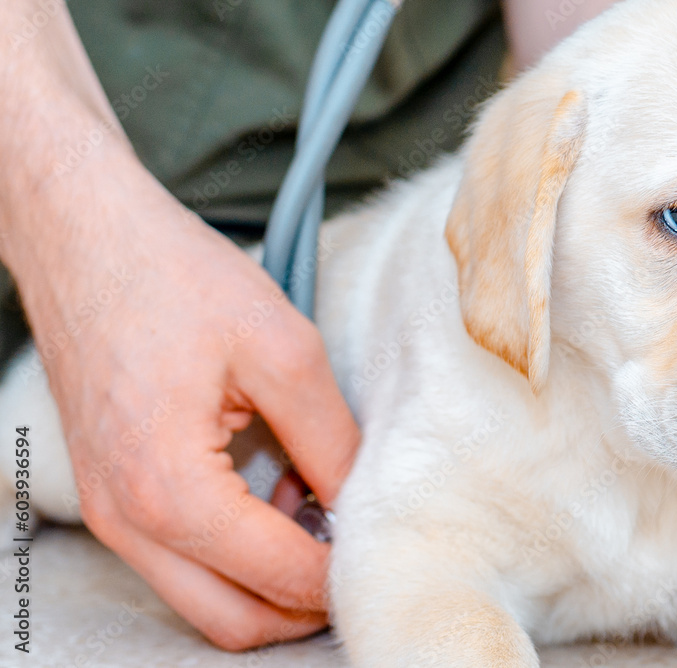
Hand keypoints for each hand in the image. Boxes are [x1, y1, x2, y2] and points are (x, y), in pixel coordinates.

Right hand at [10, 144, 358, 649]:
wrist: (86, 237)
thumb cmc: (173, 278)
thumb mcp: (283, 350)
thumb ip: (331, 440)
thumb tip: (363, 500)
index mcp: (171, 491)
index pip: (280, 577)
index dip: (345, 572)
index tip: (387, 546)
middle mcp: (128, 521)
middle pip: (236, 620)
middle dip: (307, 603)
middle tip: (359, 550)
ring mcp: (110, 513)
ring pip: (205, 599)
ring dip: (271, 579)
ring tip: (320, 513)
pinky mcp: (111, 493)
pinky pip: (180, 559)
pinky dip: (235, 553)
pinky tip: (277, 496)